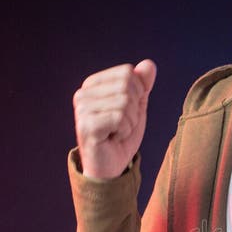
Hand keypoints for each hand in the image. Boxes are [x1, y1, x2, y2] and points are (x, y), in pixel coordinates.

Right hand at [73, 59, 155, 178]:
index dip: (138, 94)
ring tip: (117, 133)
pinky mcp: (86, 125)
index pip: (128, 73)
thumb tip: (149, 64)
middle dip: (134, 109)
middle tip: (122, 125)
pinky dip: (125, 130)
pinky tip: (113, 138)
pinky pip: (120, 117)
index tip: (127, 112)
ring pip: (125, 102)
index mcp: (93, 85)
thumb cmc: (121, 137)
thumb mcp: (137, 108)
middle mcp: (83, 94)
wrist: (111, 167)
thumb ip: (142, 86)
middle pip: (127, 85)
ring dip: (130, 122)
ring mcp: (82, 109)